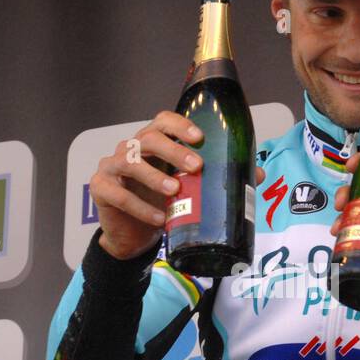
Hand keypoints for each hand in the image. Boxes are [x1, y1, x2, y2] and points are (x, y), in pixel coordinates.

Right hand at [91, 112, 267, 260]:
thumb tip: (259, 175)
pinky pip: (118, 193)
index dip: (180, 125)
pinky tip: (158, 219)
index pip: (162, 121)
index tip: (199, 138)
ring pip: (130, 161)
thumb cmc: (161, 206)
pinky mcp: (101, 189)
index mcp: (153, 144)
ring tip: (175, 191)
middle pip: (148, 138)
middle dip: (173, 150)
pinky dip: (139, 206)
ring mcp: (112, 167)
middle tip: (196, 166)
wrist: (133, 238)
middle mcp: (131, 149)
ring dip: (154, 176)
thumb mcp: (190, 192)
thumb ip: (218, 180)